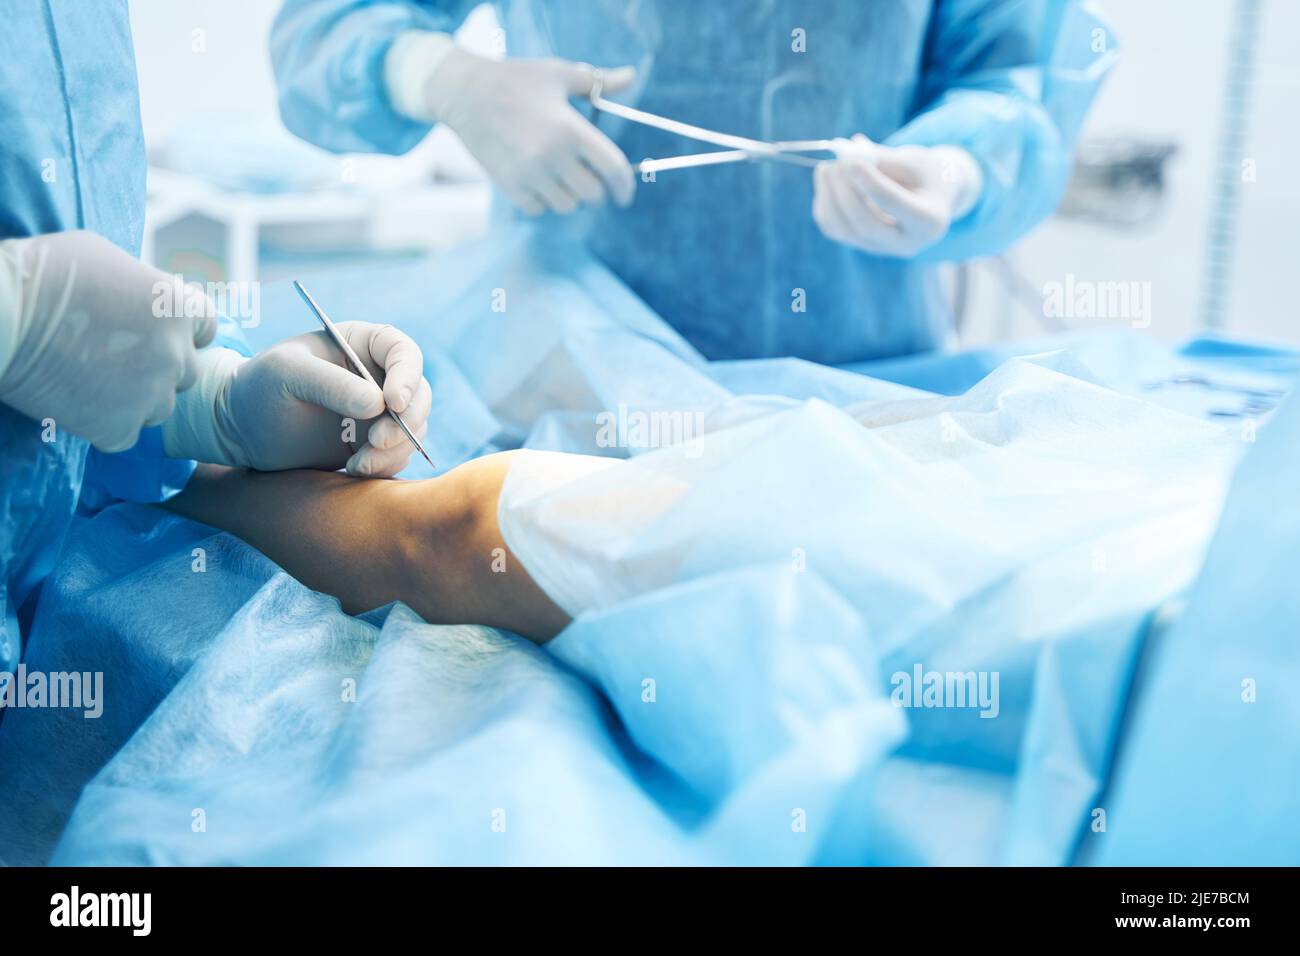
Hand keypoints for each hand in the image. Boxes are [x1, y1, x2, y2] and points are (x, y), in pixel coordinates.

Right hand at [0, 231, 215, 451]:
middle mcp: (177, 355)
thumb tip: (147, 302)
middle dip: (157, 367)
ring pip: (159, 407)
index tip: (151, 334)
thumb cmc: (47, 273)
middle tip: (114, 359)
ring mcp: (151, 395)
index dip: (178, 333)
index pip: (204, 329)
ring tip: (91, 380)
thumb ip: (145, 288)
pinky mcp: (119, 428)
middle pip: (184, 372)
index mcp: (180, 309)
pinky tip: (76, 401)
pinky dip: (104, 424)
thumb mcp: (112, 261)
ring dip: (135, 399)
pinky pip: (124, 434)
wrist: (3, 316)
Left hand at [215, 322, 432, 475]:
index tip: (391, 403)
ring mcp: (379, 411)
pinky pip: (399, 454)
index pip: (404, 353)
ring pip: (414, 428)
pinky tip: (354, 468)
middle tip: (377, 441)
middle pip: (418, 394)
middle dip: (406, 421)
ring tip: (358, 462)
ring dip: (395, 448)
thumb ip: (330, 384)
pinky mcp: (374, 442)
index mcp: (362, 344)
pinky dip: (385, 464)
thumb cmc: (259, 388)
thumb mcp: (286, 374)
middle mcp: (378, 376)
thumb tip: (377, 405)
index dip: (407, 377)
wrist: (242, 430)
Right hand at [422, 49, 635, 215]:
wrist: (464, 93)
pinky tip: (541, 182)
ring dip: (571, 196)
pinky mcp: (509, 185)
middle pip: (593, 195)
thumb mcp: (559, 74)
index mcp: (570, 129)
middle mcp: (551, 156)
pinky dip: (545, 201)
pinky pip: (539, 209)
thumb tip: (631, 76)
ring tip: (563, 177)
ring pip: (567, 206)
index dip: (625, 186)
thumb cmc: (515, 80)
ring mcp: (529, 174)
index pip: (613, 169)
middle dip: (598, 190)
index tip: (625, 194)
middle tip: (590, 178)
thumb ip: (598, 81)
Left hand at [813, 135, 983, 257]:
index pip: (894, 205)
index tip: (850, 160)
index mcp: (928, 221)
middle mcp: (905, 243)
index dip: (869, 183)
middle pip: (866, 225)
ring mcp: (881, 248)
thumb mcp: (914, 160)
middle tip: (835, 164)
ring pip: (845, 230)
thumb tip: (846, 153)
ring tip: (826, 168)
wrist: (928, 195)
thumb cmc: (925, 173)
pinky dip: (824, 204)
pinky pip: (834, 229)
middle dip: (845, 192)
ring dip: (829, 197)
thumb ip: (883, 158)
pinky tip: (826, 182)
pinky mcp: (861, 244)